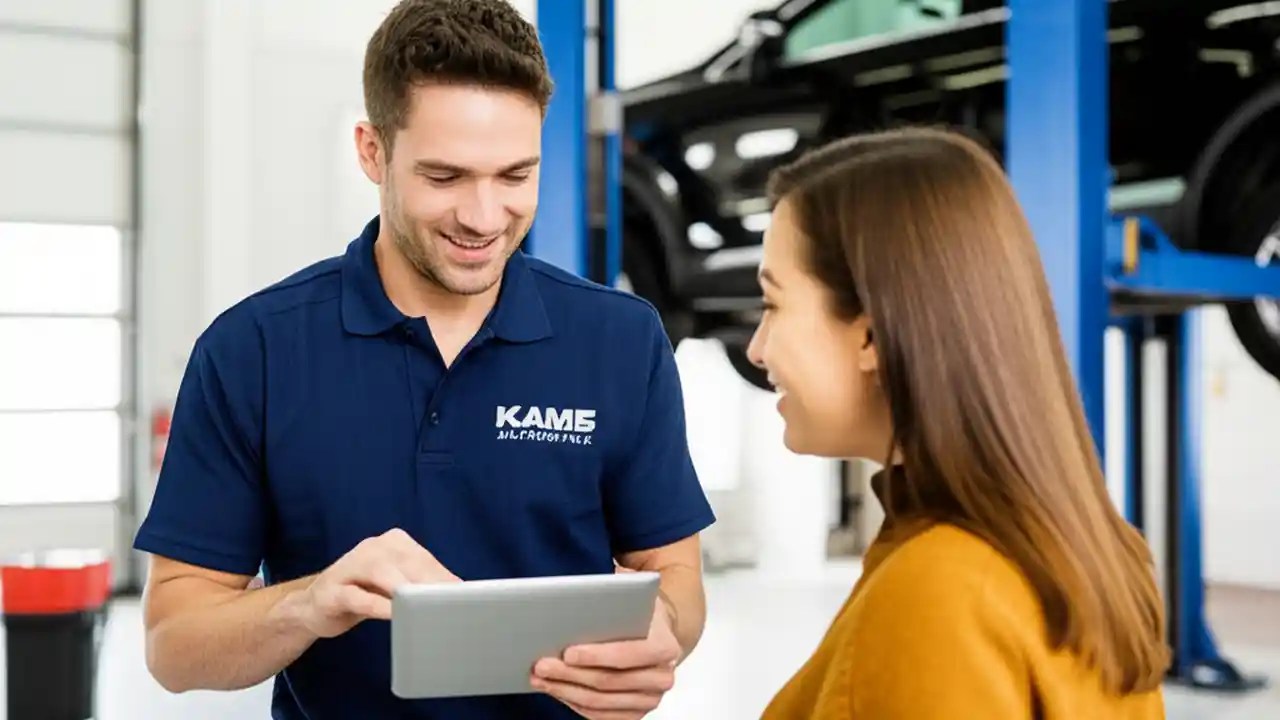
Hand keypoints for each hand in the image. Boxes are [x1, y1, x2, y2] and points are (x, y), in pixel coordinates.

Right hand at [299, 528, 458, 637]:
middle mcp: (372, 548)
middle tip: (452, 601)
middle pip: (408, 563)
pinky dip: (378, 605)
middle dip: (431, 582)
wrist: (315, 606)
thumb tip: (459, 593)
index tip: (466, 595)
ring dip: (406, 588)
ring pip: (383, 573)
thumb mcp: (395, 587)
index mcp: (392, 543)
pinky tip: (394, 615)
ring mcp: (349, 566)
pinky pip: (357, 596)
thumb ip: (421, 586)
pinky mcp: (333, 591)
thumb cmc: (364, 594)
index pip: (425, 559)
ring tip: (427, 604)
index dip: (445, 578)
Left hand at [530, 600, 680, 718]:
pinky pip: (600, 716)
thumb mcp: (634, 595)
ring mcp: (649, 699)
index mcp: (664, 647)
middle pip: (608, 682)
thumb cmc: (640, 615)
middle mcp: (661, 677)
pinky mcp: (634, 713)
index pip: (627, 655)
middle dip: (570, 674)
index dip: (596, 656)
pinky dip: (574, 703)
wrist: (657, 636)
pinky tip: (555, 689)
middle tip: (542, 664)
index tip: (568, 652)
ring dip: (565, 690)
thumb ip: (617, 592)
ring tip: (540, 677)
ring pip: (600, 702)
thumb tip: (589, 588)